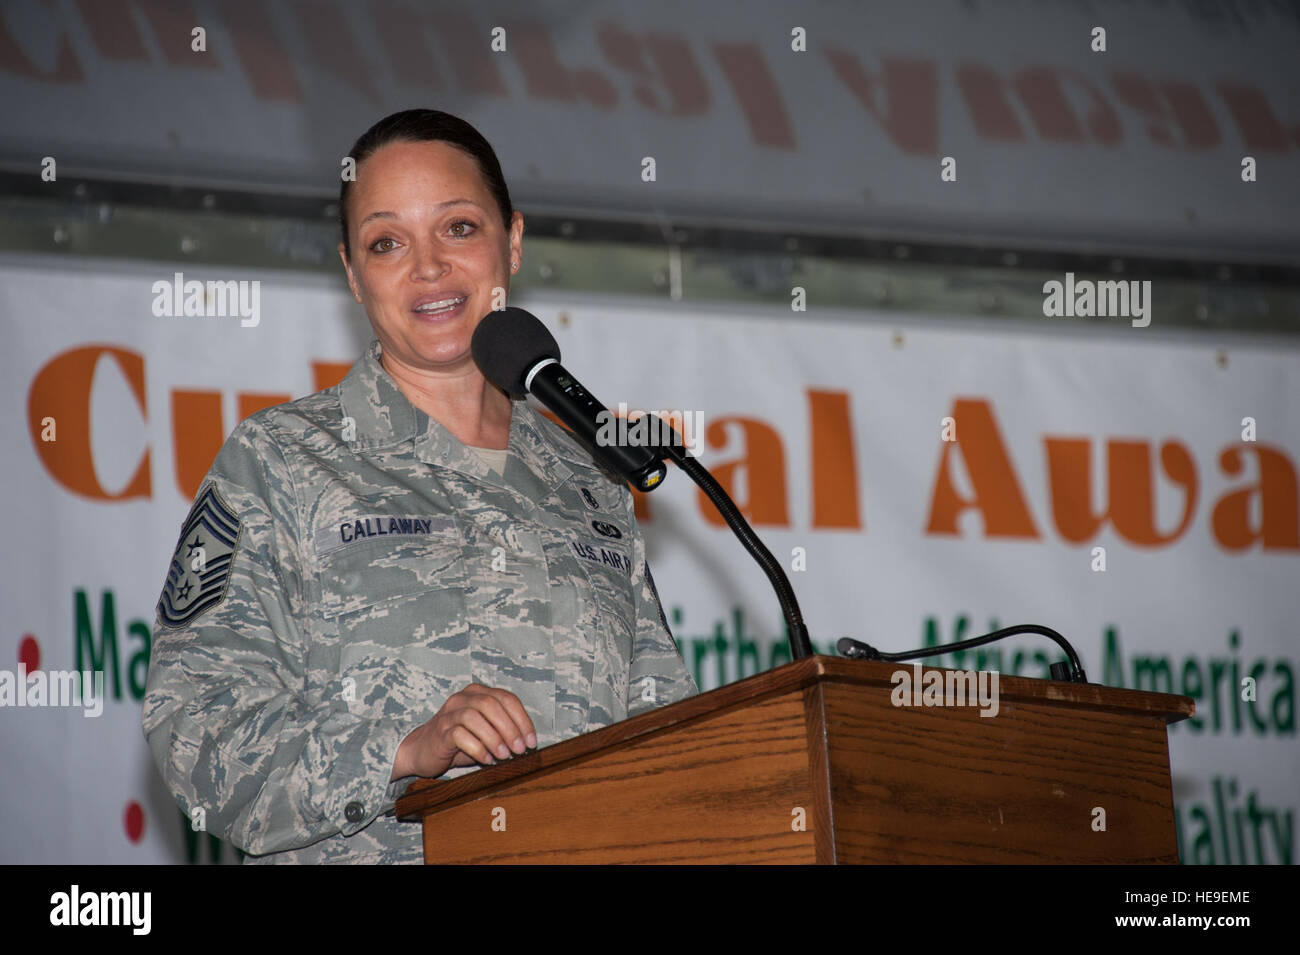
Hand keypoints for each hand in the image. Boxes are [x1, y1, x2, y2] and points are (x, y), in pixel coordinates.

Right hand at [392, 683, 536, 779]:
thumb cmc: (459, 742)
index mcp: (478, 693)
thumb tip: (528, 743)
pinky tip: (486, 759)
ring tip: (504, 755)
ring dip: (494, 738)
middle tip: (520, 749)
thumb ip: (503, 730)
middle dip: (510, 728)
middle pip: (491, 704)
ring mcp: (449, 713)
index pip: (507, 699)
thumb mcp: (485, 732)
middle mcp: (462, 698)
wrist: (422, 750)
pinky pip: (459, 735)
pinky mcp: (439, 731)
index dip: (522, 720)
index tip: (532, 742)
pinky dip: (477, 747)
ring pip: (474, 717)